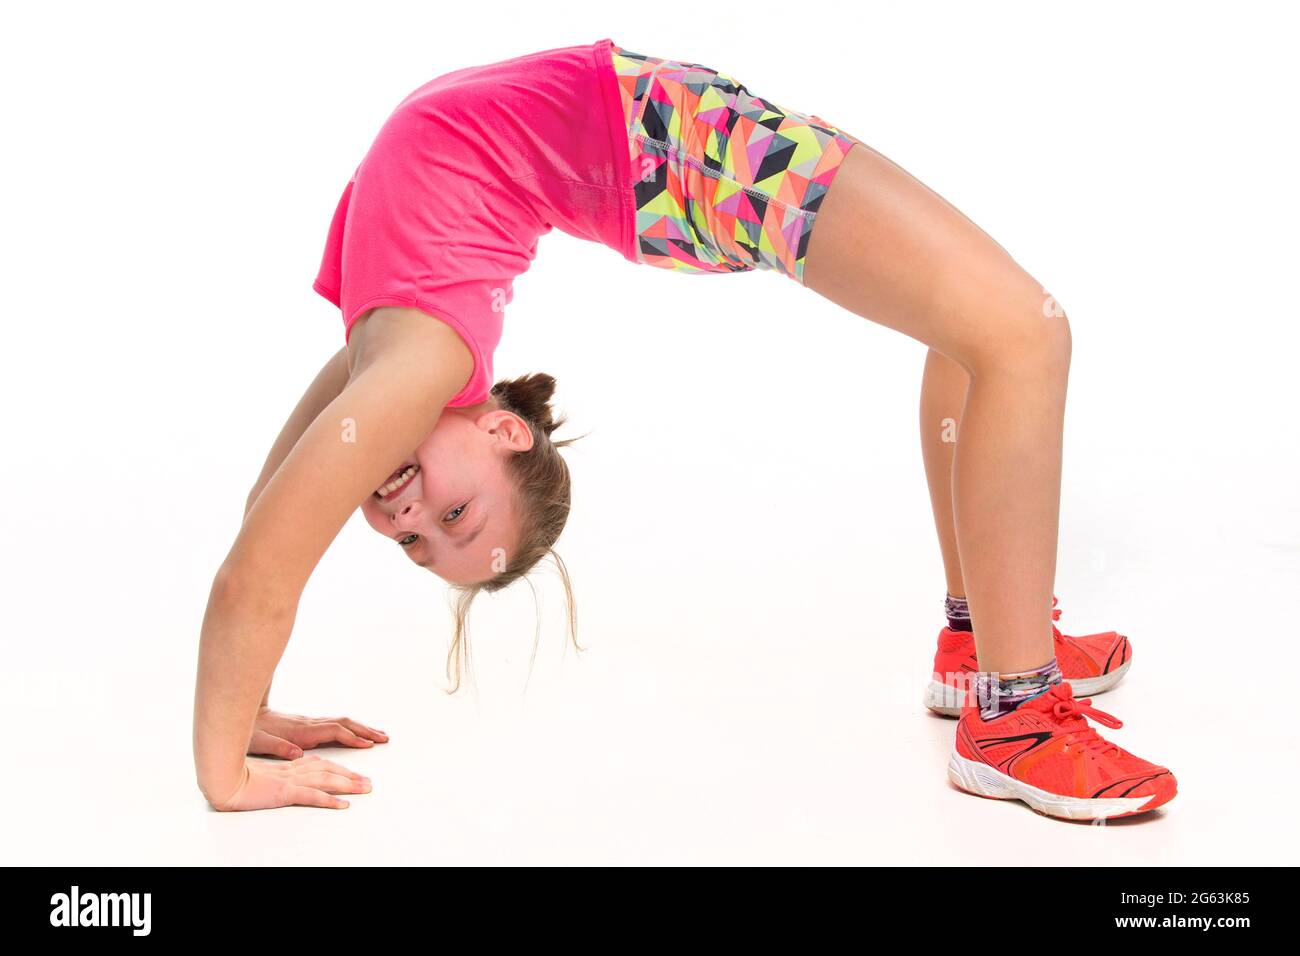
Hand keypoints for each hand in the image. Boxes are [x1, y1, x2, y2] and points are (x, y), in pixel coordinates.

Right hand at [209, 756, 370, 811]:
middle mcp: (294, 770)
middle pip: (330, 770)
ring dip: (348, 785)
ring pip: (326, 780)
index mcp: (290, 765)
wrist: (222, 778)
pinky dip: (329, 800)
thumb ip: (282, 770)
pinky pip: (312, 796)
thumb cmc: (238, 775)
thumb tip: (295, 771)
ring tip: (365, 790)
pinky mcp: (284, 792)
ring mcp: (290, 780)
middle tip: (369, 783)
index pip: (322, 764)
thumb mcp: (266, 772)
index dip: (341, 768)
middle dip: (352, 776)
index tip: (356, 773)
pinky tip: (343, 805)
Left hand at [248, 708, 388, 758]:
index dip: (352, 738)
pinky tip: (357, 731)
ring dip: (362, 727)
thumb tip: (297, 752)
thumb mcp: (260, 743)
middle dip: (366, 730)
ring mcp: (311, 722)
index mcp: (302, 731)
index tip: (368, 744)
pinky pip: (337, 724)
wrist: (246, 717)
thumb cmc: (252, 733)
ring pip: (343, 722)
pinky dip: (351, 727)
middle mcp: (310, 724)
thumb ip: (278, 748)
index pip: (334, 731)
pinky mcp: (309, 724)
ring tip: (379, 734)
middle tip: (384, 737)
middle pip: (345, 723)